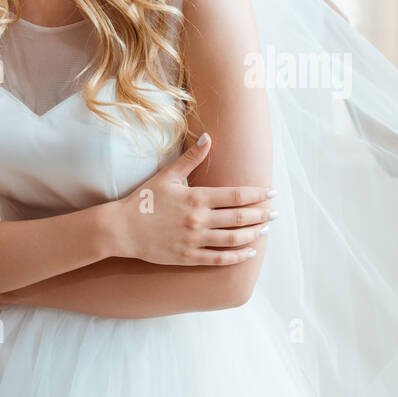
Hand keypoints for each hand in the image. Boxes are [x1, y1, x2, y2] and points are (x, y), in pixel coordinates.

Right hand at [110, 132, 276, 265]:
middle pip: (240, 217)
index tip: (272, 193)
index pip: (237, 195)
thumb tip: (208, 137)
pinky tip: (250, 252)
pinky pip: (219, 259)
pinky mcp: (189, 257)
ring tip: (266, 229)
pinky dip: (237, 257)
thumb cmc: (145, 199)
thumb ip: (191, 158)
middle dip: (262, 214)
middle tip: (275, 212)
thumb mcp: (168, 175)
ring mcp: (195, 240)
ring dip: (254, 234)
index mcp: (197, 197)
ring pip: (234, 239)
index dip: (258, 194)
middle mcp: (199, 219)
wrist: (122, 229)